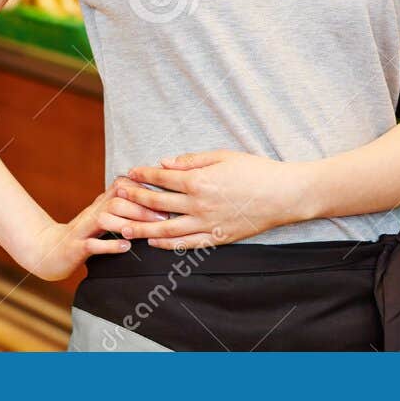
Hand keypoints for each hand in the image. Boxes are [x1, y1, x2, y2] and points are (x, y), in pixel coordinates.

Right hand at [11, 186, 166, 279]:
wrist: (49, 251)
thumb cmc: (83, 235)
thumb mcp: (102, 217)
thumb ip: (123, 208)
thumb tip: (156, 201)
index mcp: (100, 204)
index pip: (122, 187)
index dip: (142, 188)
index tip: (164, 195)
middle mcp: (92, 213)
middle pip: (116, 201)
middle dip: (141, 208)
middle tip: (163, 216)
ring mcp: (82, 230)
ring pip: (104, 219)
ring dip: (127, 223)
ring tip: (146, 229)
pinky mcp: (75, 247)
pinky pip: (92, 244)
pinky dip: (110, 245)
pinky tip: (126, 247)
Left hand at [107, 150, 305, 249]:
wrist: (283, 195)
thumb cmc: (256, 170)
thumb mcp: (223, 156)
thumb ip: (192, 160)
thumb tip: (165, 163)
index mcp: (199, 181)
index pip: (162, 179)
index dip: (143, 175)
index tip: (129, 173)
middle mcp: (198, 205)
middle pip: (157, 203)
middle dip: (134, 199)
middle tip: (116, 196)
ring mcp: (206, 224)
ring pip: (166, 229)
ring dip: (142, 228)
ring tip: (122, 226)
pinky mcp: (217, 237)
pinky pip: (186, 244)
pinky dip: (167, 244)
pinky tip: (154, 242)